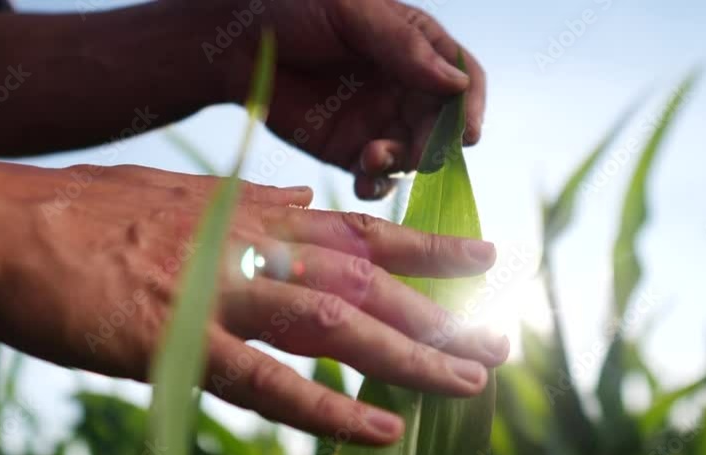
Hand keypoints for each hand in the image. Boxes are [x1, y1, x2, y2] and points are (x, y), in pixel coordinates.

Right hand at [0, 156, 507, 445]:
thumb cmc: (78, 211)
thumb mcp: (177, 191)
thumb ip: (247, 203)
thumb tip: (298, 199)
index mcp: (248, 216)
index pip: (356, 230)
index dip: (424, 243)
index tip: (481, 254)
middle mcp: (248, 249)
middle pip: (364, 281)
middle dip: (438, 311)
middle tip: (500, 338)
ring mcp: (217, 295)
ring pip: (334, 326)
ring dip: (407, 356)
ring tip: (471, 381)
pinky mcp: (175, 346)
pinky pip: (267, 384)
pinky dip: (327, 410)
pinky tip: (380, 429)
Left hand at [211, 0, 486, 199]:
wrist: (234, 42)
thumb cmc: (292, 8)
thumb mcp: (351, 12)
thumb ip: (402, 46)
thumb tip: (455, 85)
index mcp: (415, 46)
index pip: (462, 77)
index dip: (472, 105)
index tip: (468, 133)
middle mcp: (405, 86)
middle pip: (443, 124)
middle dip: (435, 144)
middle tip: (414, 154)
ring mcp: (379, 121)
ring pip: (414, 155)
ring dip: (402, 164)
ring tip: (370, 157)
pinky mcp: (350, 150)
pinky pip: (378, 177)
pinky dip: (378, 186)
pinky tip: (364, 181)